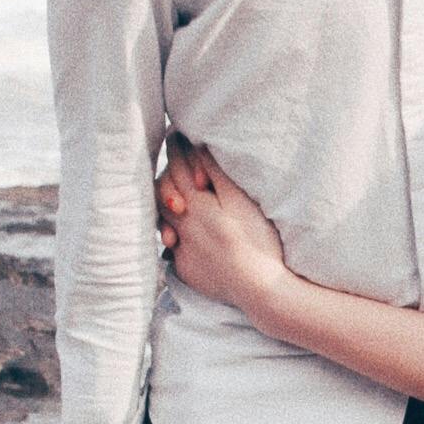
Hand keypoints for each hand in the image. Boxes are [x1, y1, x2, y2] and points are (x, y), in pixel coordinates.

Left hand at [157, 137, 287, 314]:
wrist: (259, 289)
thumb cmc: (258, 241)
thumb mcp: (241, 200)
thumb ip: (217, 172)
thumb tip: (197, 146)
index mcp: (195, 204)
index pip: (176, 166)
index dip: (177, 148)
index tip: (176, 134)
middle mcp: (181, 225)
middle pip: (164, 191)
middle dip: (169, 176)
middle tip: (177, 167)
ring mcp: (182, 250)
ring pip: (164, 220)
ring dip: (169, 207)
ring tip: (178, 200)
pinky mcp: (186, 270)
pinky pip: (174, 248)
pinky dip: (178, 236)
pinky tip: (189, 235)